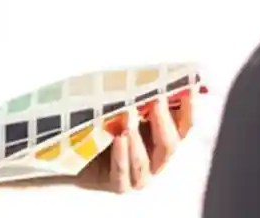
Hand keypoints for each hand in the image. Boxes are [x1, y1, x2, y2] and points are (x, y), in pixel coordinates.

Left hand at [75, 90, 194, 193]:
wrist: (71, 154)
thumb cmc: (99, 124)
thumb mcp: (120, 105)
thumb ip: (138, 95)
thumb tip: (154, 73)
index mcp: (162, 138)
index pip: (184, 125)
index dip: (189, 107)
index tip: (188, 86)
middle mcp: (156, 160)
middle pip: (169, 144)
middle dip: (163, 121)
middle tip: (156, 100)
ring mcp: (139, 176)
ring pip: (144, 160)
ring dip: (137, 137)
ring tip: (128, 115)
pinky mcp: (119, 185)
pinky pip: (122, 171)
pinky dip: (121, 153)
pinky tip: (118, 137)